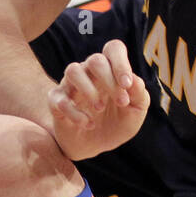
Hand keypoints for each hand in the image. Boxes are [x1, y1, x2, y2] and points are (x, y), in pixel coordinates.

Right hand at [47, 39, 150, 159]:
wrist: (96, 147)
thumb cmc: (116, 123)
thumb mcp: (135, 112)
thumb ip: (139, 95)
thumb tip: (134, 80)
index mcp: (109, 70)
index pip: (113, 49)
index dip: (121, 63)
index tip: (127, 85)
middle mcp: (88, 73)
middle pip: (95, 60)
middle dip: (110, 80)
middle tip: (121, 102)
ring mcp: (70, 85)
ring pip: (73, 70)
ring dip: (89, 90)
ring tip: (100, 108)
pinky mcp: (56, 102)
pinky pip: (60, 99)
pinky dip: (75, 113)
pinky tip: (88, 124)